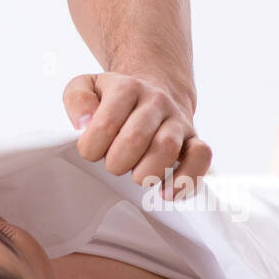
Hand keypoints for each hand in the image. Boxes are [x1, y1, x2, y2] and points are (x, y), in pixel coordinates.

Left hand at [63, 72, 209, 198]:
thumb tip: (84, 124)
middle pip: (135, 138)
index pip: (104, 124)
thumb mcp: (86, 86)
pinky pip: (201, 157)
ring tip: (136, 175)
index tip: (90, 151)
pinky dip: (185, 179)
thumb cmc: (114, 99)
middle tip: (113, 164)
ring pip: (167, 148)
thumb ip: (77, 99)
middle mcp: (156, 101)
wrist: (154, 91)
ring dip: (146, 173)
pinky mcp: (195, 139)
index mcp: (126, 87)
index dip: (90, 148)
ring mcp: (178, 120)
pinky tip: (167, 192)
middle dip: (116, 163)